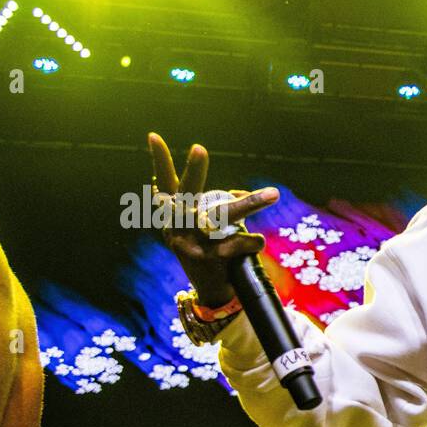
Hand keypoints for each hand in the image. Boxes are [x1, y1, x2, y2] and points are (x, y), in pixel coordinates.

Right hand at [148, 132, 280, 305]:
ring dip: (250, 204)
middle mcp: (176, 227)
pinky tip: (258, 241)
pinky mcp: (208, 260)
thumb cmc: (212, 251)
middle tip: (199, 148)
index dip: (159, 160)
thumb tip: (239, 194)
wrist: (212, 292)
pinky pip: (237, 244)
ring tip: (273, 193)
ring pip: (221, 216)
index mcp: (174, 215)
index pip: (165, 182)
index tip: (153, 135)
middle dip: (193, 170)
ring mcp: (190, 243)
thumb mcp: (208, 227)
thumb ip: (218, 205)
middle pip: (186, 194)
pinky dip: (252, 241)